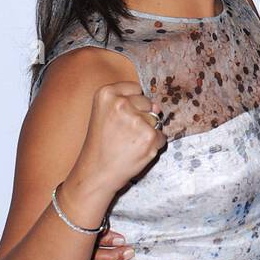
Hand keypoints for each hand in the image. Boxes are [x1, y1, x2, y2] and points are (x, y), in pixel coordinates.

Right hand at [74, 81, 167, 197]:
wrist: (97, 171)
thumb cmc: (101, 145)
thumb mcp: (103, 114)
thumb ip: (128, 103)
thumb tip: (157, 107)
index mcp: (106, 93)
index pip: (135, 88)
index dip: (132, 104)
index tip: (121, 116)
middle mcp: (120, 103)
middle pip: (147, 102)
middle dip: (141, 117)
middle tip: (124, 133)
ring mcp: (135, 119)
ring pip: (155, 120)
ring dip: (148, 132)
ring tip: (130, 143)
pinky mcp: (148, 136)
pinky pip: (161, 136)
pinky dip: (154, 145)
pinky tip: (137, 151)